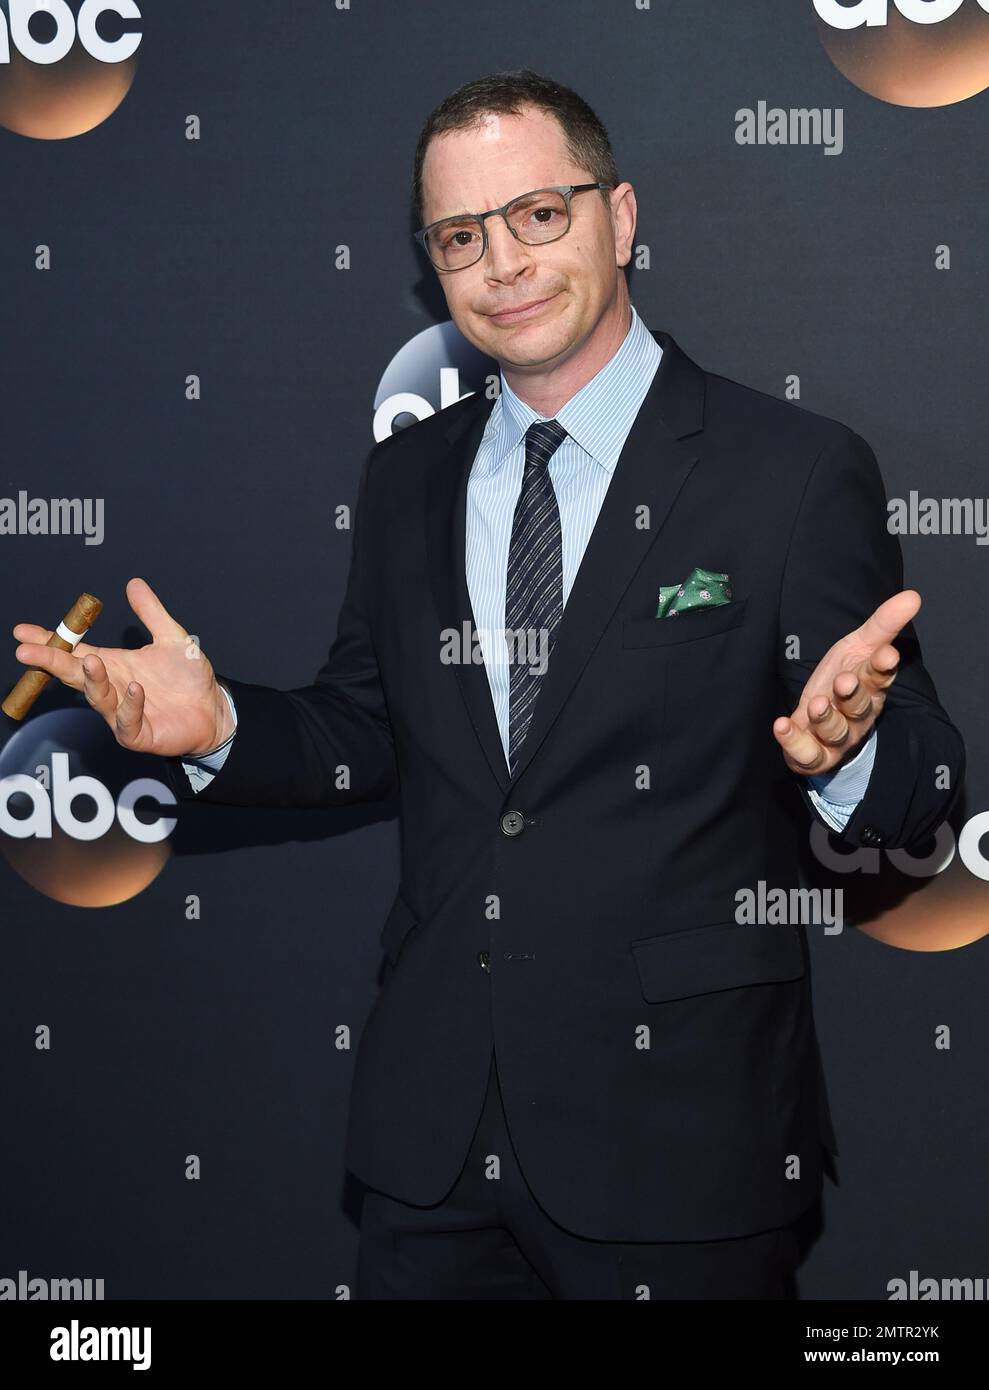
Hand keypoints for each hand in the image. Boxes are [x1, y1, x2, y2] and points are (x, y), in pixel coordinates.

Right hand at [11, 577, 233, 758]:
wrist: (215, 710)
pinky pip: (127, 722)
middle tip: (28, 651)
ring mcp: (122, 713)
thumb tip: (134, 583)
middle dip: (51, 662)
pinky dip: (130, 705)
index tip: (23, 631)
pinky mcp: (138, 734)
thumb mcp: (172, 638)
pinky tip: (136, 688)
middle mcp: (112, 688)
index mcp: (114, 665)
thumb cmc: (189, 679)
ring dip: (92, 680)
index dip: (49, 642)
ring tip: (91, 661)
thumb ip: (151, 613)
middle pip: (75, 674)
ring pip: (97, 698)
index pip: (74, 652)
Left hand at [774, 589, 919, 775]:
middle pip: (860, 707)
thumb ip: (882, 624)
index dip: (883, 668)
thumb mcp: (858, 647)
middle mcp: (857, 715)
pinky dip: (794, 741)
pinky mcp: (814, 756)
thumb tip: (913, 596)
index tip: (886, 655)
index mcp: (870, 688)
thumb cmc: (842, 681)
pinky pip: (807, 753)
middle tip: (844, 681)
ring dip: (826, 718)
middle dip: (853, 695)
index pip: (880, 677)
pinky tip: (782, 725)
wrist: (820, 723)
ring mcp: (837, 738)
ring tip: (816, 704)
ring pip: (836, 731)